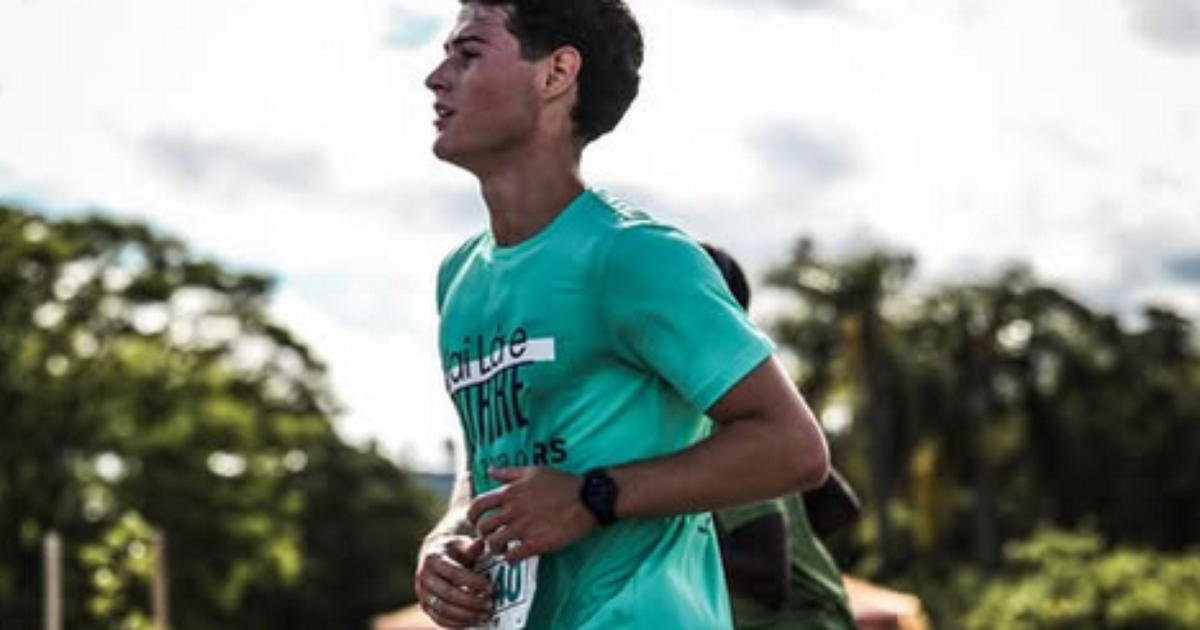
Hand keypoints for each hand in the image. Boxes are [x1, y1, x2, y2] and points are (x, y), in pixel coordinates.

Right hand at [415, 534, 492, 627]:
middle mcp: (424, 577)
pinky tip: (473, 621)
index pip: (454, 573)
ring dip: (466, 615)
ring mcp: (422, 594)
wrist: (433, 556)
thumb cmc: (453, 550)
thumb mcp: (462, 543)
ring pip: (443, 610)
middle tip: (490, 604)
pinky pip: (440, 619)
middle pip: (448, 594)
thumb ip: (472, 547)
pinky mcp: (425, 607)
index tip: (491, 588)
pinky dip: (457, 623)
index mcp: (433, 559)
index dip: (473, 582)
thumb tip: (481, 543)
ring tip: (485, 615)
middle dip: (471, 602)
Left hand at [468, 466, 597, 562]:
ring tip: (503, 548)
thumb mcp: (534, 470)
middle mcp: (514, 510)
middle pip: (484, 527)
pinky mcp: (538, 543)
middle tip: (491, 537)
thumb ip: (509, 472)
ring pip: (496, 543)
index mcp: (510, 492)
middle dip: (484, 534)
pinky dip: (510, 559)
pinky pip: (514, 556)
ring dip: (496, 548)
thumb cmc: (562, 482)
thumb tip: (490, 470)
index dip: (472, 516)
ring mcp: (525, 527)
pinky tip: (515, 557)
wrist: (588, 498)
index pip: (478, 505)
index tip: (475, 522)